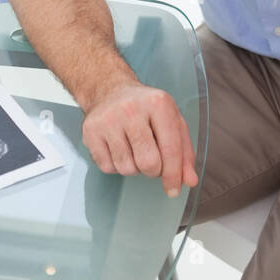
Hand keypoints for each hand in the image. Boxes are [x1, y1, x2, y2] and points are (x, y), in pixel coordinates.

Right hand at [80, 80, 198, 196]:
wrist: (109, 90)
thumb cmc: (145, 108)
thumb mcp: (171, 121)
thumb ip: (184, 151)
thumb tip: (189, 180)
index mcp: (158, 103)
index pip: (170, 149)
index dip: (174, 175)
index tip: (174, 189)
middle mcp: (131, 108)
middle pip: (148, 163)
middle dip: (153, 171)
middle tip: (152, 161)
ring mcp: (108, 119)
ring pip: (127, 168)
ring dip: (134, 168)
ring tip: (134, 149)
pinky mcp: (90, 131)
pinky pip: (107, 167)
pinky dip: (116, 165)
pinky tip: (118, 148)